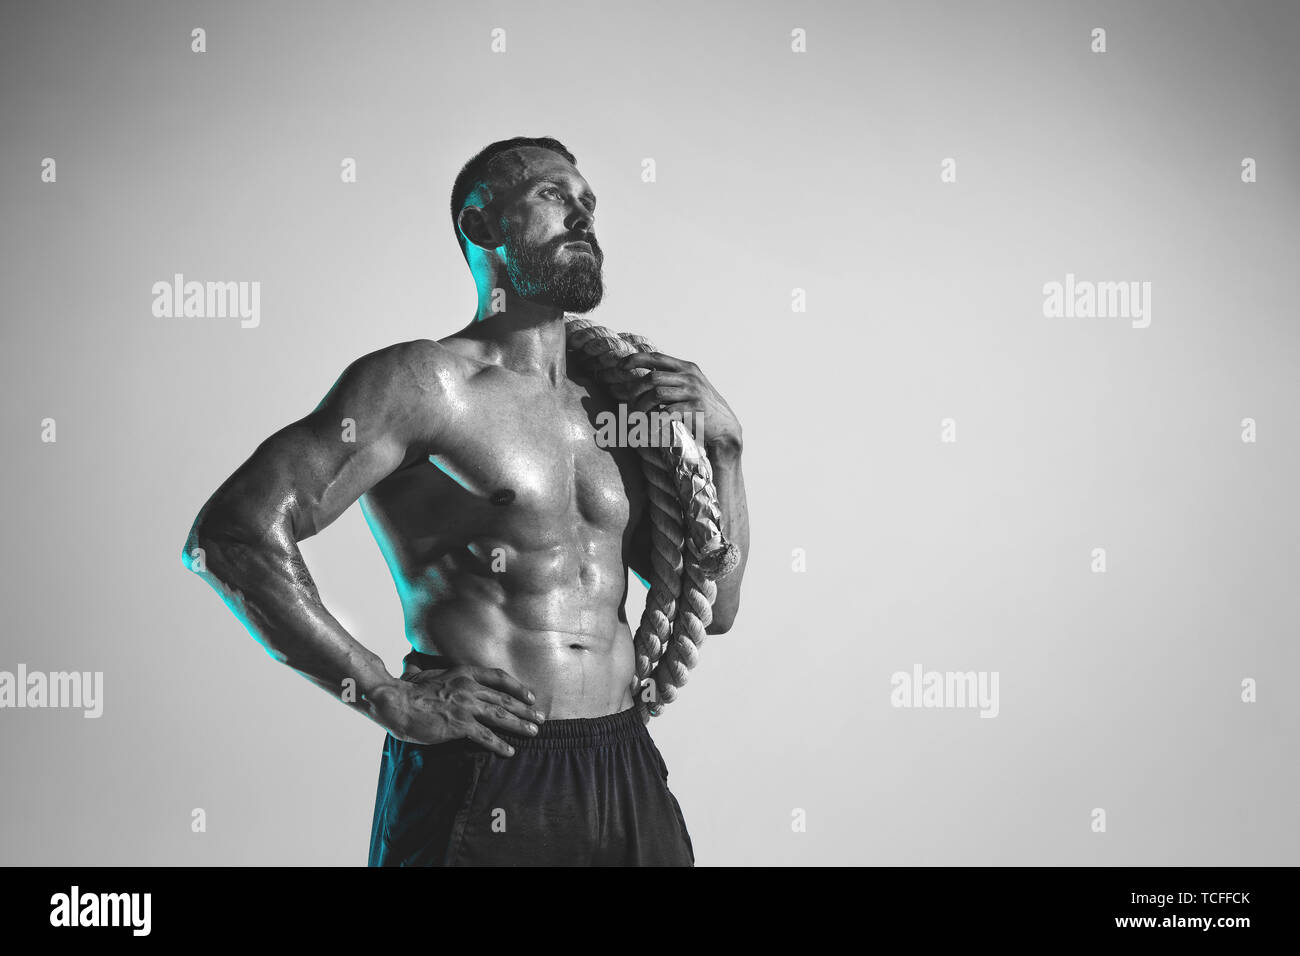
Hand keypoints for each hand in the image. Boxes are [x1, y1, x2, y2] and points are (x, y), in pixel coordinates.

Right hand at [371, 665, 544, 756]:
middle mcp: (469, 687)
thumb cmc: (405, 689)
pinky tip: (510, 751)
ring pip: (501, 715)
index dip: (517, 687)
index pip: (498, 678)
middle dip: (525, 709)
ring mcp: (465, 706)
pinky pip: (486, 736)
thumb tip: (415, 666)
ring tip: (533, 732)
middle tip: (540, 718)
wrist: (395, 701)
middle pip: (505, 698)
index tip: (530, 696)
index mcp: (463, 673)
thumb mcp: (423, 674)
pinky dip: (500, 744)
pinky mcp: (459, 725)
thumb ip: (430, 672)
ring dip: (520, 724)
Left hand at [618, 351, 742, 459]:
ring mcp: (693, 392)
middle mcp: (690, 376)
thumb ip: (673, 379)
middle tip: (630, 404)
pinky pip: (667, 411)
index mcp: (687, 368)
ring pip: (656, 393)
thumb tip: (646, 378)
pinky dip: (654, 419)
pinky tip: (648, 426)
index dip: (635, 360)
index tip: (620, 367)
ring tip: (637, 416)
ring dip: (642, 406)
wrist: (725, 427)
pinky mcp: (695, 409)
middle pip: (652, 378)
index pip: (656, 358)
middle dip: (635, 391)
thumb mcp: (691, 387)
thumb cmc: (703, 408)